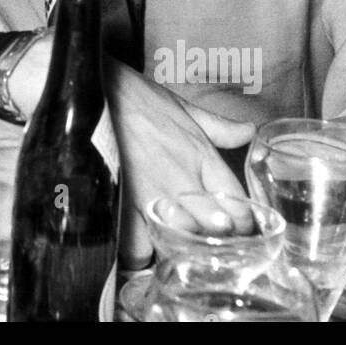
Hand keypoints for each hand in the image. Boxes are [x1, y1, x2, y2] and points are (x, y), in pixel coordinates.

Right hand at [106, 61, 253, 268]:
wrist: (95, 89)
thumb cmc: (137, 97)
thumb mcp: (183, 107)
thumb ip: (219, 126)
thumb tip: (249, 131)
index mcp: (201, 155)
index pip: (238, 203)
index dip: (242, 223)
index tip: (235, 229)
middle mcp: (181, 178)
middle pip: (216, 229)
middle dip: (217, 239)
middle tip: (206, 241)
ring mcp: (151, 193)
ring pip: (180, 242)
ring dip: (179, 248)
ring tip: (172, 246)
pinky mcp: (121, 203)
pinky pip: (137, 247)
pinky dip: (141, 255)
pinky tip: (141, 248)